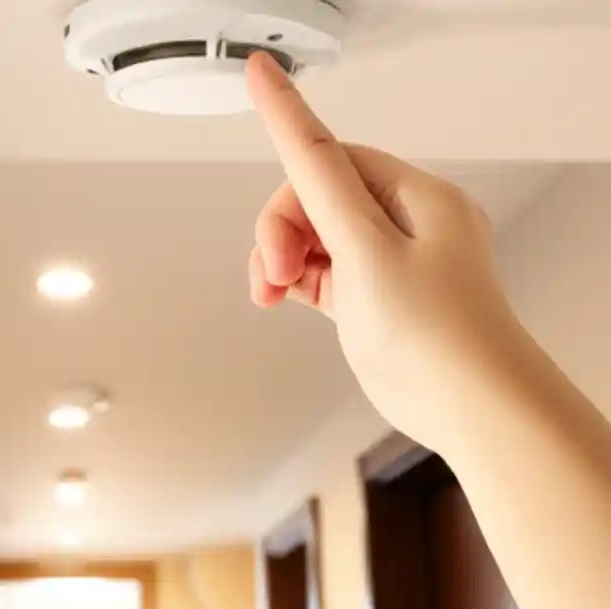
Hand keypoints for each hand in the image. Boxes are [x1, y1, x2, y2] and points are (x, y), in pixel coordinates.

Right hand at [244, 52, 527, 446]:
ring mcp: (391, 259)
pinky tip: (288, 295)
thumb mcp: (365, 252)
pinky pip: (324, 267)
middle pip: (315, 196)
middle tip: (273, 270)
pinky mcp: (377, 293)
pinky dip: (299, 277)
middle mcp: (407, 221)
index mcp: (415, 198)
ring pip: (314, 234)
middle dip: (281, 228)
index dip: (287, 120)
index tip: (258, 75)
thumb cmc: (439, 339)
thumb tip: (298, 126)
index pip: (332, 150)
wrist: (474, 409)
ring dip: (283, 256)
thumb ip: (321, 188)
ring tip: (273, 289)